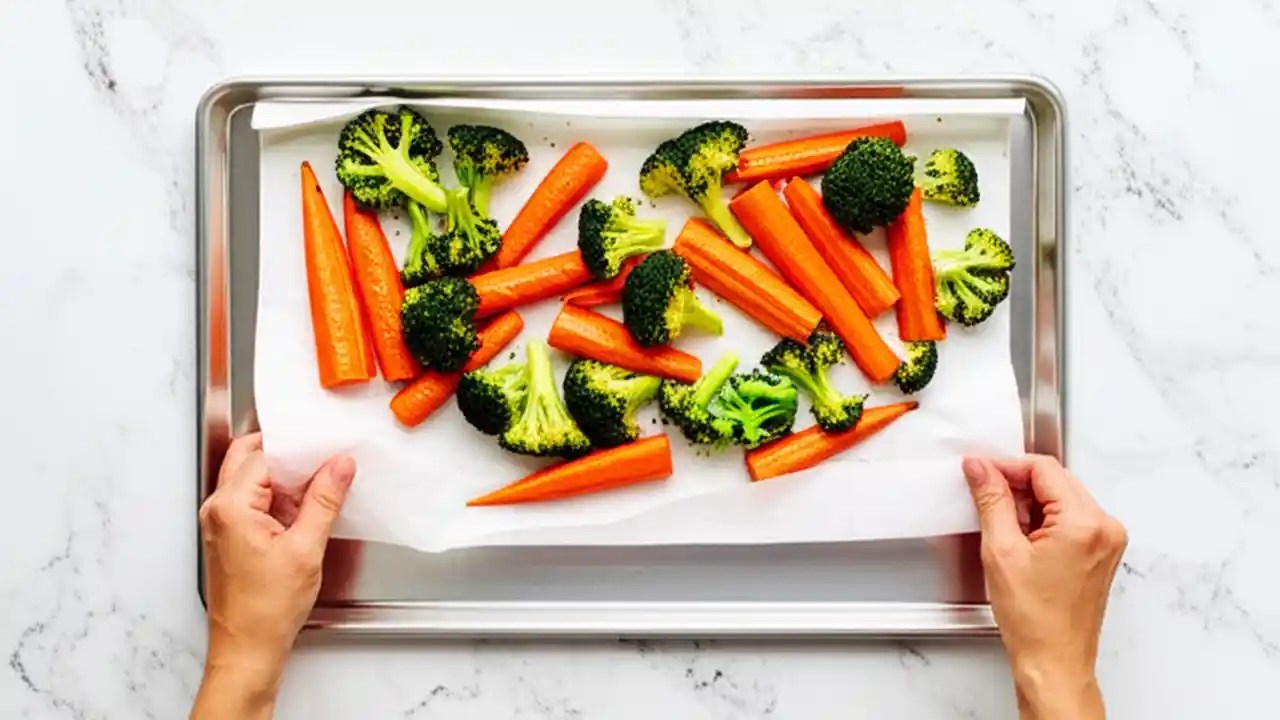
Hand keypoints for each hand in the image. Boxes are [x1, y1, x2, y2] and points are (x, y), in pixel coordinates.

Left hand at [191, 433, 355, 719]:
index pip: (265, 454)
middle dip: (288, 454)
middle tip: (323, 459)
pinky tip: (305, 511)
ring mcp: (221, 522)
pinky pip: (254, 500)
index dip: (300, 448)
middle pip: (250, 457)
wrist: (247, 650)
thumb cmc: (265, 612)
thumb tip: (339, 465)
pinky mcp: (230, 535)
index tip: (330, 449)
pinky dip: (279, 498)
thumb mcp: (306, 548)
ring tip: (319, 489)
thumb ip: (324, 500)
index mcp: (231, 507)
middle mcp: (218, 510)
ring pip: (252, 478)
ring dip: (285, 478)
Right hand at [963, 455, 1126, 719]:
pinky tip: (1021, 536)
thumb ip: (991, 500)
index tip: (980, 471)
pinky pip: (1070, 518)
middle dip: (1017, 481)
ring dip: (1030, 501)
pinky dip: (1043, 518)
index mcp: (1084, 523)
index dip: (1006, 465)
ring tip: (1002, 523)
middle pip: (1056, 479)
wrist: (1054, 661)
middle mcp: (1104, 528)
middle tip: (984, 491)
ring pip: (1062, 497)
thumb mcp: (1001, 551)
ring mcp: (1107, 541)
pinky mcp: (1101, 552)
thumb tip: (981, 469)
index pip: (1043, 468)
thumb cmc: (1035, 621)